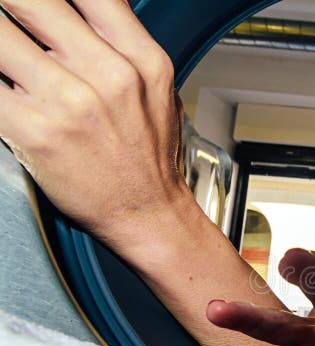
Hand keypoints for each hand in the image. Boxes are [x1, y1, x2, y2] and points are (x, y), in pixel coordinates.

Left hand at [0, 0, 192, 245]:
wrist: (148, 213)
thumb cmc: (150, 157)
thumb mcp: (156, 86)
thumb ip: (121, 39)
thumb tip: (82, 6)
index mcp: (140, 57)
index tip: (30, 6)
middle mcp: (108, 73)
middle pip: (30, 0)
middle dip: (10, 5)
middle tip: (8, 17)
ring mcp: (71, 102)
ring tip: (3, 54)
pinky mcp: (34, 131)